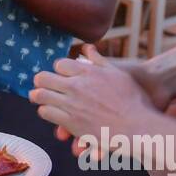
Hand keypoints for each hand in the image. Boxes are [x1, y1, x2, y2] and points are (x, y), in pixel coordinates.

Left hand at [28, 44, 164, 156]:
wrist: (138, 127)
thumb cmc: (133, 101)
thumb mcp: (119, 74)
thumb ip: (100, 61)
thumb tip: (88, 48)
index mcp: (88, 72)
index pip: (60, 64)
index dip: (58, 69)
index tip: (59, 75)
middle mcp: (77, 86)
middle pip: (44, 77)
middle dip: (41, 80)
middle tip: (40, 84)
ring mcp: (72, 104)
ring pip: (40, 95)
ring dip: (38, 96)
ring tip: (38, 97)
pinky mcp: (70, 122)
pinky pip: (46, 113)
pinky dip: (45, 111)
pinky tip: (50, 112)